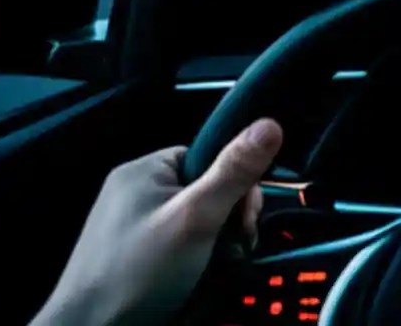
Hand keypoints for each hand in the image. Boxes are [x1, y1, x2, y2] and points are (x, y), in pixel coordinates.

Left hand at [32, 119, 283, 325]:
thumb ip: (233, 171)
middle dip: (228, 219)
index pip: (207, 157)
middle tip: (232, 248)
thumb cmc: (138, 273)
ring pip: (194, 221)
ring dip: (215, 243)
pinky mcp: (132, 254)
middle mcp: (134, 192)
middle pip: (205, 190)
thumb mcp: (196, 218)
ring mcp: (131, 225)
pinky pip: (177, 243)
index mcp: (144, 170)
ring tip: (213, 267)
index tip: (245, 218)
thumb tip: (270, 124)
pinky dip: (194, 259)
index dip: (235, 185)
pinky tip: (197, 277)